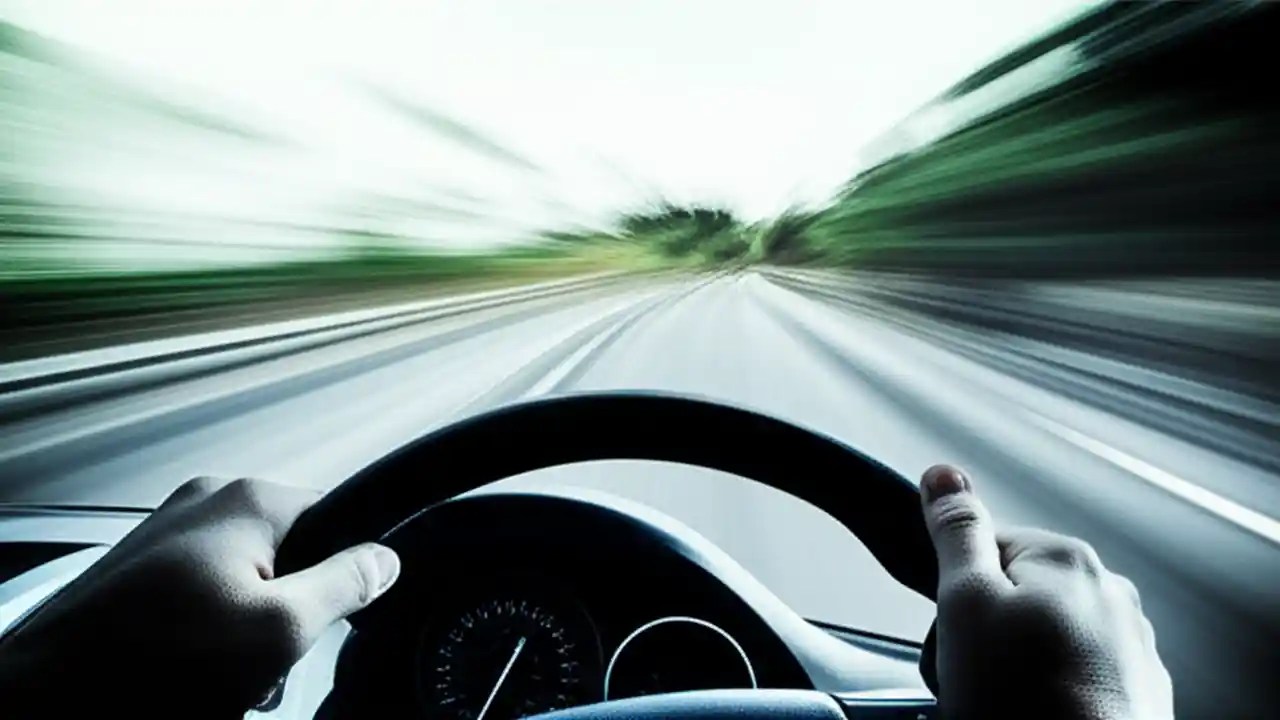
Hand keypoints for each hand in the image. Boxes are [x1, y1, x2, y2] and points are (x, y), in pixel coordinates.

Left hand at [0, 477, 399, 715]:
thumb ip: (345, 585)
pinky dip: (212, 632)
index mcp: (248, 501)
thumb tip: (384, 559)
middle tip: (273, 655)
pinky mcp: (142, 571)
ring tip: (228, 673)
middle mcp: (206, 504)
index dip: (349, 569)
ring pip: (249, 577)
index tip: (340, 613)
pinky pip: (207, 593)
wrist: (45, 701)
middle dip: (294, 607)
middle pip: (293, 550)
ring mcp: (168, 535)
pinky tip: (195, 672)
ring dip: (252, 626)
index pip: (340, 513)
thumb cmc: (147, 666)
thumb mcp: (278, 631)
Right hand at [919, 465, 1172, 719]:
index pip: (982, 548)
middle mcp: (1108, 595)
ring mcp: (1128, 649)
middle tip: (974, 672)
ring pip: (1039, 645)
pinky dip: (1048, 700)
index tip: (955, 628)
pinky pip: (1069, 684)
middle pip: (1012, 598)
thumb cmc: (1027, 705)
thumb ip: (955, 532)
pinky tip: (1034, 718)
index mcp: (1066, 558)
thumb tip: (943, 476)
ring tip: (1004, 705)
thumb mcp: (965, 603)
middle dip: (983, 635)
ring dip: (1013, 671)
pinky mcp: (1134, 697)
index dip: (953, 593)